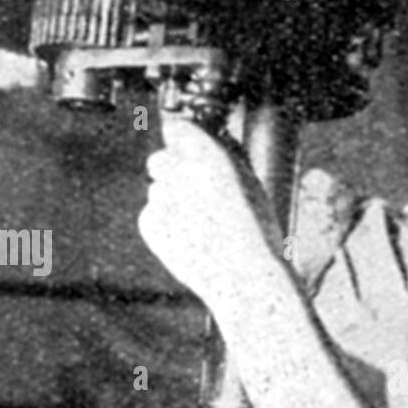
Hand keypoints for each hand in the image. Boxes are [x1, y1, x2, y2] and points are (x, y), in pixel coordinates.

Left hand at [140, 113, 271, 302]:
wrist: (246, 278)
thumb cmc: (257, 232)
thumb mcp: (251, 183)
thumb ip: (224, 157)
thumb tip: (208, 139)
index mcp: (208, 154)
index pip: (177, 130)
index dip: (183, 142)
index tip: (187, 150)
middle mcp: (180, 170)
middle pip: (158, 161)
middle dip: (170, 172)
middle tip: (192, 195)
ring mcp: (161, 198)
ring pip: (156, 193)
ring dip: (172, 204)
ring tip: (201, 229)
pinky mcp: (150, 226)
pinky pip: (151, 218)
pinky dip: (165, 228)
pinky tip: (190, 242)